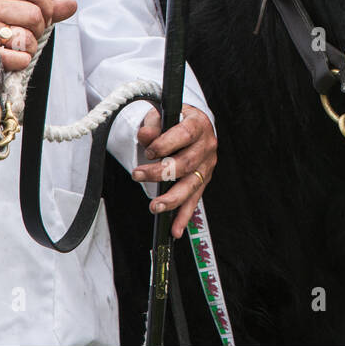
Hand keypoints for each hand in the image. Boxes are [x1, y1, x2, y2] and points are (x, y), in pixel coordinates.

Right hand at [0, 0, 76, 71]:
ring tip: (16, 45)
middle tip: (27, 32)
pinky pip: (20, 59)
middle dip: (39, 28)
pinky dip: (21, 61)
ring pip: (29, 38)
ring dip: (29, 46)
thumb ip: (39, 4)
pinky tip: (11, 57)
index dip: (47, 5)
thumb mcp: (0, 3)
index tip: (43, 15)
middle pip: (36, 15)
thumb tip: (72, 4)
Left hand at [132, 104, 216, 237]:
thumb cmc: (176, 120)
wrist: (194, 125)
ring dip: (172, 198)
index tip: (149, 150)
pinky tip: (175, 230)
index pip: (185, 135)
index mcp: (198, 125)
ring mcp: (206, 165)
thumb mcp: (163, 115)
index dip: (166, 143)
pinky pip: (194, 200)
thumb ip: (153, 125)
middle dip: (161, 172)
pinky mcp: (202, 181)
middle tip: (138, 175)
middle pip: (187, 163)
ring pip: (191, 185)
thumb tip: (144, 134)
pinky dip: (184, 216)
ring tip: (155, 206)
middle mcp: (206, 146)